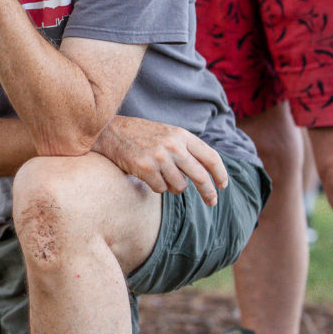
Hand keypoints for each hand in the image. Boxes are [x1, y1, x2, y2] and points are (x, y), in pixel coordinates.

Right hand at [94, 115, 227, 205]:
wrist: (109, 131)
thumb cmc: (140, 135)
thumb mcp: (167, 134)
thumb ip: (185, 149)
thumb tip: (205, 173)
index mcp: (182, 135)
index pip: (210, 157)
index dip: (220, 173)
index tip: (223, 185)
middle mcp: (173, 145)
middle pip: (201, 176)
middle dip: (209, 192)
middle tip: (212, 201)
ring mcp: (160, 157)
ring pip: (180, 186)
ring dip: (173, 187)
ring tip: (161, 176)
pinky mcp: (146, 168)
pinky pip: (161, 189)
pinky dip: (156, 186)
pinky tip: (147, 175)